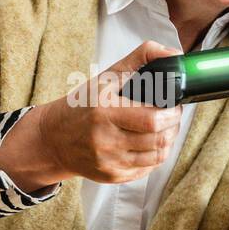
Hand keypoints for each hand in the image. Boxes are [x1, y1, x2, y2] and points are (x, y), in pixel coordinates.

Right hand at [30, 40, 185, 184]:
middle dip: (173, 126)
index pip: (151, 118)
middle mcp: (104, 138)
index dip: (171, 112)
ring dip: (168, 141)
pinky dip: (155, 156)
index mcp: (104, 110)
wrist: (54, 138)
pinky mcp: (111, 176)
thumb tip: (173, 54)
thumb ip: (141, 57)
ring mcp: (108, 161)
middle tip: (173, 116)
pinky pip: (146, 169)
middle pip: (157, 139)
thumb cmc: (83, 105)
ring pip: (156, 156)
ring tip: (165, 129)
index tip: (174, 104)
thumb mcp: (108, 76)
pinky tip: (151, 144)